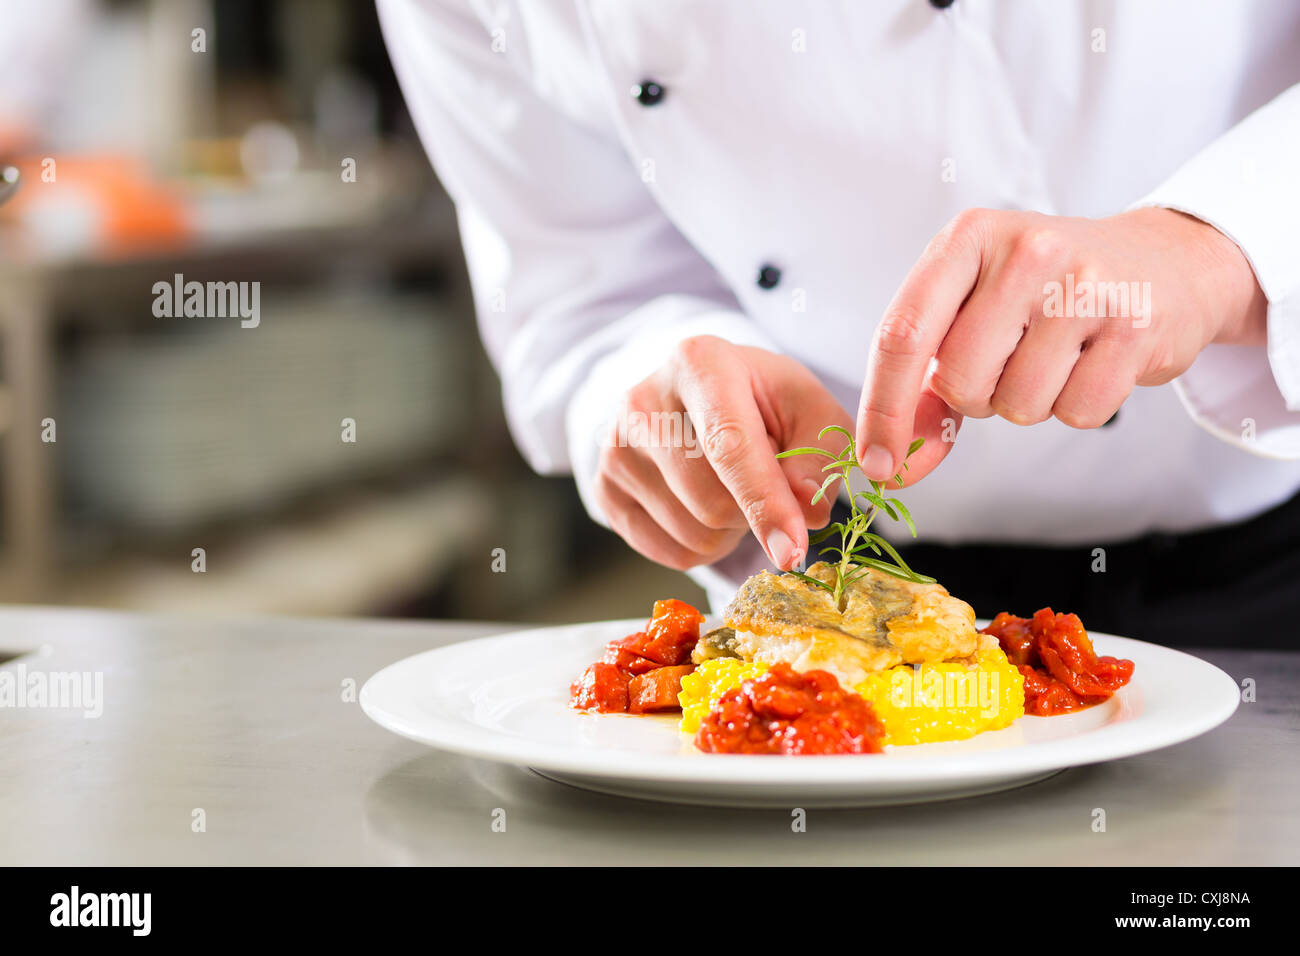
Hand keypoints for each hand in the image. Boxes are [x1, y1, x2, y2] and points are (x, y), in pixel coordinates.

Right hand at [593, 336, 850, 570]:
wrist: (694, 394)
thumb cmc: (760, 399)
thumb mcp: (806, 406)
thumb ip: (820, 454)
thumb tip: (809, 512)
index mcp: (698, 363)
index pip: (730, 446)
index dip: (765, 503)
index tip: (792, 551)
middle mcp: (643, 401)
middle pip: (712, 503)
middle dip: (752, 513)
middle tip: (760, 482)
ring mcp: (613, 447)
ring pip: (693, 534)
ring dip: (730, 532)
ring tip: (730, 490)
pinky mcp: (603, 488)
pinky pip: (669, 553)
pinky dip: (702, 546)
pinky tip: (703, 508)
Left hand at [855, 207, 1267, 482]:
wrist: (1164, 263)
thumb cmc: (1046, 295)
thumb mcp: (974, 313)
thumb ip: (924, 388)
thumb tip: (890, 468)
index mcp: (967, 239)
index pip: (902, 334)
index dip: (882, 408)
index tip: (873, 464)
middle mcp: (1024, 251)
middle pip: (960, 380)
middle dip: (976, 397)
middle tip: (1010, 361)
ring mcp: (1085, 283)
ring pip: (1018, 404)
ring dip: (1029, 402)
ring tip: (1057, 355)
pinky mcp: (1136, 322)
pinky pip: (1078, 412)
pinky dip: (1078, 406)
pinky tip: (1094, 361)